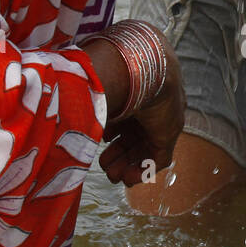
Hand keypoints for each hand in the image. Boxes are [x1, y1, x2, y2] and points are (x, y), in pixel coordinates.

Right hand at [98, 41, 184, 186]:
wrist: (140, 68)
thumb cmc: (114, 74)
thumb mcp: (98, 93)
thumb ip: (90, 106)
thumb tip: (76, 119)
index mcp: (132, 95)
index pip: (122, 121)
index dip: (108, 134)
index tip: (95, 142)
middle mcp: (147, 108)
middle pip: (132, 138)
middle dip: (116, 155)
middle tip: (102, 167)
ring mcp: (160, 120)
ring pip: (143, 150)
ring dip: (127, 165)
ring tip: (112, 176)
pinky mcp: (169, 133)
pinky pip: (158, 158)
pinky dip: (143, 170)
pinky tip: (127, 178)